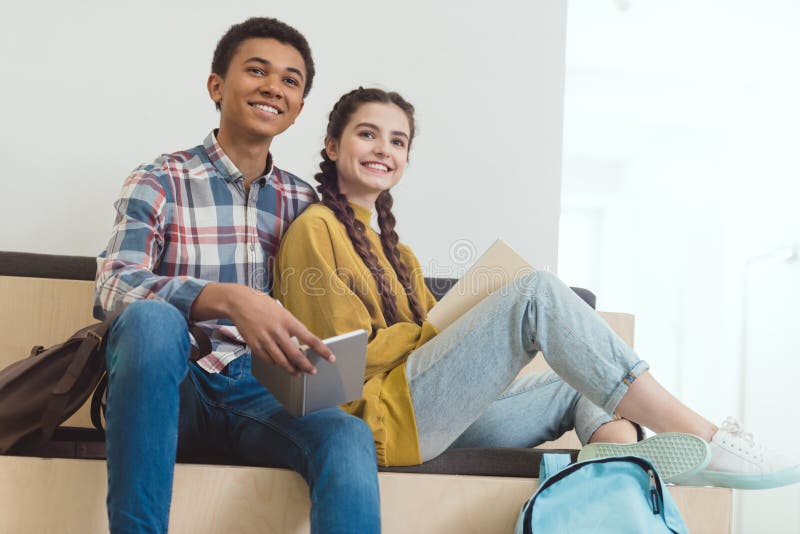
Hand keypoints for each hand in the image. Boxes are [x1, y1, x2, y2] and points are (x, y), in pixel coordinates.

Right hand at [192, 283, 333, 375]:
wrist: (239, 303)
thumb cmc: (263, 305)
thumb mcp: (282, 312)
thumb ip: (291, 327)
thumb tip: (300, 342)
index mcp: (288, 321)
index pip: (310, 339)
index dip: (322, 350)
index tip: (331, 357)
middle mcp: (278, 332)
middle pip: (296, 356)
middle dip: (306, 366)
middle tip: (312, 371)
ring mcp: (265, 340)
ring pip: (282, 362)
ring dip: (291, 369)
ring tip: (297, 372)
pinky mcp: (254, 345)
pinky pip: (268, 360)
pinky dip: (275, 363)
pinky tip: (279, 363)